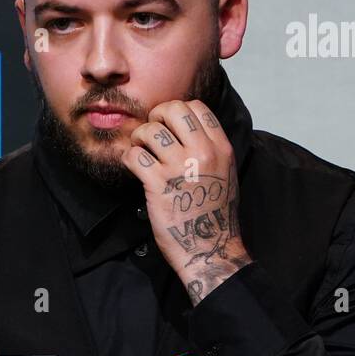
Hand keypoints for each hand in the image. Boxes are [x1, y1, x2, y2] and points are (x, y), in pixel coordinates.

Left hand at [120, 99, 251, 305]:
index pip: (197, 107)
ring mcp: (180, 167)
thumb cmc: (215, 213)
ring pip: (150, 130)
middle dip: (156, 117)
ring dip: (139, 139)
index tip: (170, 126)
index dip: (178, 111)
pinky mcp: (158, 183)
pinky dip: (129, 158)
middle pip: (173, 109)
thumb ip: (210, 149)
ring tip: (141, 152)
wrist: (210, 248)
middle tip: (152, 135)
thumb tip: (187, 129)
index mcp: (221, 148)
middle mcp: (203, 152)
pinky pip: (134, 155)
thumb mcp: (225, 173)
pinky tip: (134, 168)